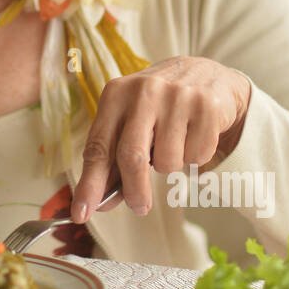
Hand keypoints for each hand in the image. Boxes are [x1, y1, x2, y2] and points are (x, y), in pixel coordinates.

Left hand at [71, 56, 250, 222]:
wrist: (206, 76)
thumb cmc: (159, 107)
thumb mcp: (131, 121)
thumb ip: (114, 158)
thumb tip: (100, 201)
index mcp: (116, 94)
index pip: (98, 146)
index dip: (89, 183)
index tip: (81, 212)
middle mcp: (144, 91)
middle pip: (131, 157)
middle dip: (134, 190)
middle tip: (139, 207)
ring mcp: (177, 97)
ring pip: (168, 161)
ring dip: (170, 166)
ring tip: (173, 143)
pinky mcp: (206, 107)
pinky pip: (196, 156)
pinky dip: (194, 157)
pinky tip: (193, 134)